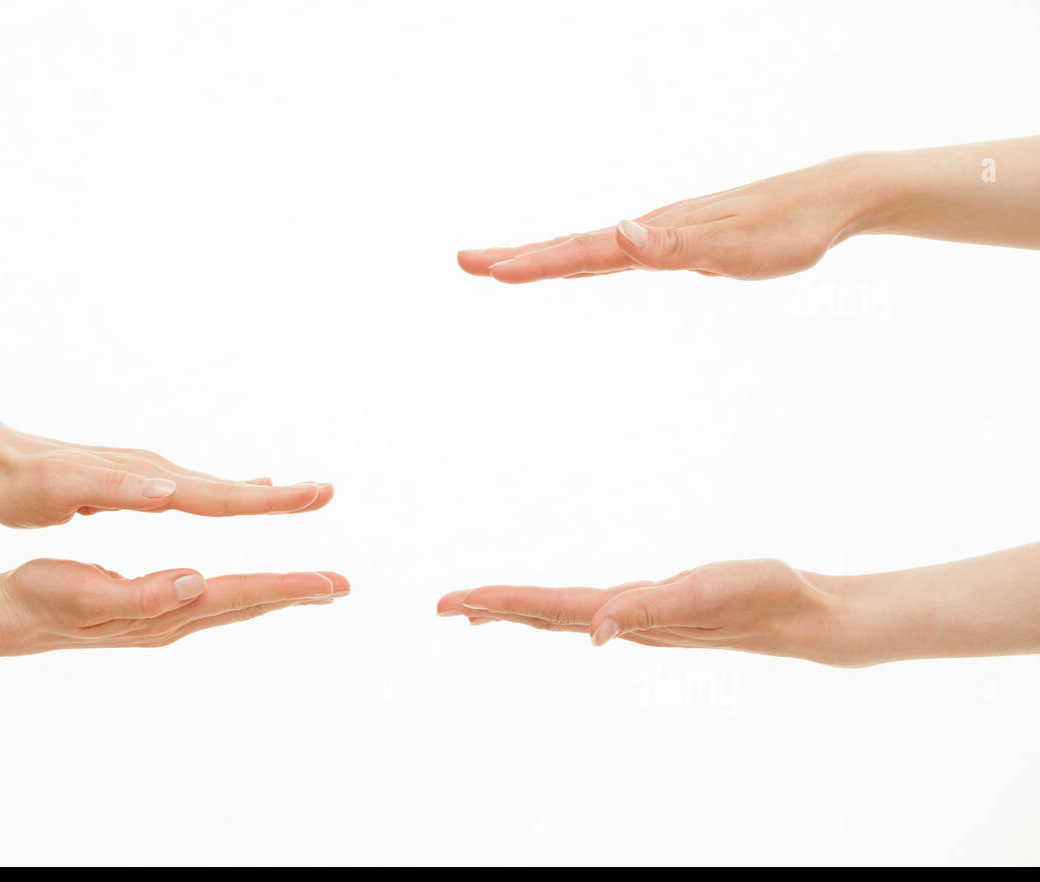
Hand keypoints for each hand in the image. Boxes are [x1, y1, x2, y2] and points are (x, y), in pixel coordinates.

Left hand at [0, 415, 333, 527]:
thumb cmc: (22, 487)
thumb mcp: (61, 493)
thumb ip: (117, 493)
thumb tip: (172, 492)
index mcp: (145, 483)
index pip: (215, 496)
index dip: (265, 501)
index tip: (309, 496)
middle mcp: (157, 473)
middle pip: (228, 489)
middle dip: (281, 496)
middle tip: (329, 493)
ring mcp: (154, 473)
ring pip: (219, 487)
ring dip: (265, 493)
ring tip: (307, 496)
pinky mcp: (146, 478)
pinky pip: (202, 488)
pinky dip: (234, 488)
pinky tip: (251, 486)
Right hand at [0, 559, 348, 653]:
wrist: (12, 617)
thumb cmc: (45, 597)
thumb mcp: (89, 591)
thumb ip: (145, 593)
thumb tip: (197, 581)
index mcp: (167, 611)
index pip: (241, 596)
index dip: (288, 588)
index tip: (331, 583)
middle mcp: (175, 619)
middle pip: (250, 604)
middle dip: (297, 594)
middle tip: (343, 584)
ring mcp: (167, 619)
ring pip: (236, 604)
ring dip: (276, 595)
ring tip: (312, 587)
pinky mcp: (155, 612)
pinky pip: (215, 601)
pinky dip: (244, 592)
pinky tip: (249, 588)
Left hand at [438, 559, 857, 664]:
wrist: (804, 616)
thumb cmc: (761, 596)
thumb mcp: (706, 593)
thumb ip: (652, 608)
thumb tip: (596, 631)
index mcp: (628, 612)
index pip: (549, 607)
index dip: (502, 602)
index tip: (456, 600)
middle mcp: (625, 619)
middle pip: (543, 615)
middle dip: (492, 608)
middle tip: (440, 604)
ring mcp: (639, 618)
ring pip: (563, 616)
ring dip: (517, 611)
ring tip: (474, 610)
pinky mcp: (655, 611)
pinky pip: (590, 610)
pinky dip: (556, 610)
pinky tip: (555, 614)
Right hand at [457, 154, 875, 282]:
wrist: (827, 201)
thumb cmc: (785, 230)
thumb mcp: (731, 246)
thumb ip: (674, 246)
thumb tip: (618, 234)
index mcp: (651, 234)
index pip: (579, 251)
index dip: (530, 263)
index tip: (484, 270)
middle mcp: (647, 231)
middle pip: (570, 245)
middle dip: (516, 257)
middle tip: (464, 262)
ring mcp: (659, 235)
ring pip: (588, 248)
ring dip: (543, 257)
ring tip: (503, 266)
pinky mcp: (676, 244)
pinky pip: (614, 255)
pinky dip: (582, 260)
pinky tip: (581, 265)